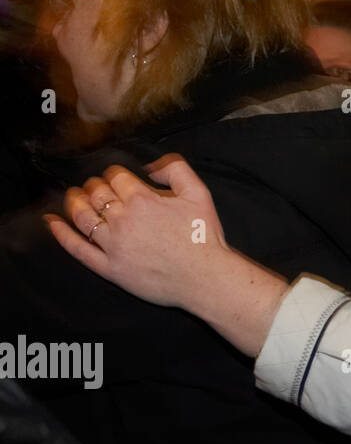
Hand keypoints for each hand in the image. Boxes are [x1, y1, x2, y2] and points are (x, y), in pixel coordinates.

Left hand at [47, 154, 286, 355]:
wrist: (205, 277)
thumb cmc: (203, 236)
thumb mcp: (199, 193)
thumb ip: (176, 169)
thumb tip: (150, 166)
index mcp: (142, 199)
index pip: (116, 176)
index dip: (113, 173)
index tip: (115, 176)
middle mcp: (122, 219)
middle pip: (96, 193)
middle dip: (94, 185)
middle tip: (95, 186)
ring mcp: (112, 244)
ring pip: (82, 216)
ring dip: (74, 202)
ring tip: (73, 196)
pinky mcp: (108, 267)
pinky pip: (78, 248)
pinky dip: (61, 234)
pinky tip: (52, 223)